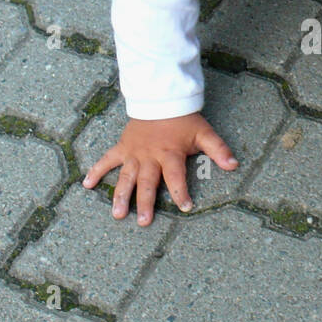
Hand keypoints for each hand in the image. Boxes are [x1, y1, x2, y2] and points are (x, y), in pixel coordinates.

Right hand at [81, 113, 237, 225]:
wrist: (160, 99)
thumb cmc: (183, 119)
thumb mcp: (204, 133)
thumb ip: (218, 150)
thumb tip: (234, 165)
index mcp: (170, 154)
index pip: (176, 177)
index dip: (181, 192)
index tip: (185, 207)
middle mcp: (150, 156)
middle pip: (147, 182)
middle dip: (145, 202)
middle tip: (143, 222)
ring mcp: (134, 153)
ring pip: (126, 177)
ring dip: (121, 195)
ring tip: (117, 214)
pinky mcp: (123, 148)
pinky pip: (107, 160)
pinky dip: (96, 171)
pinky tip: (87, 185)